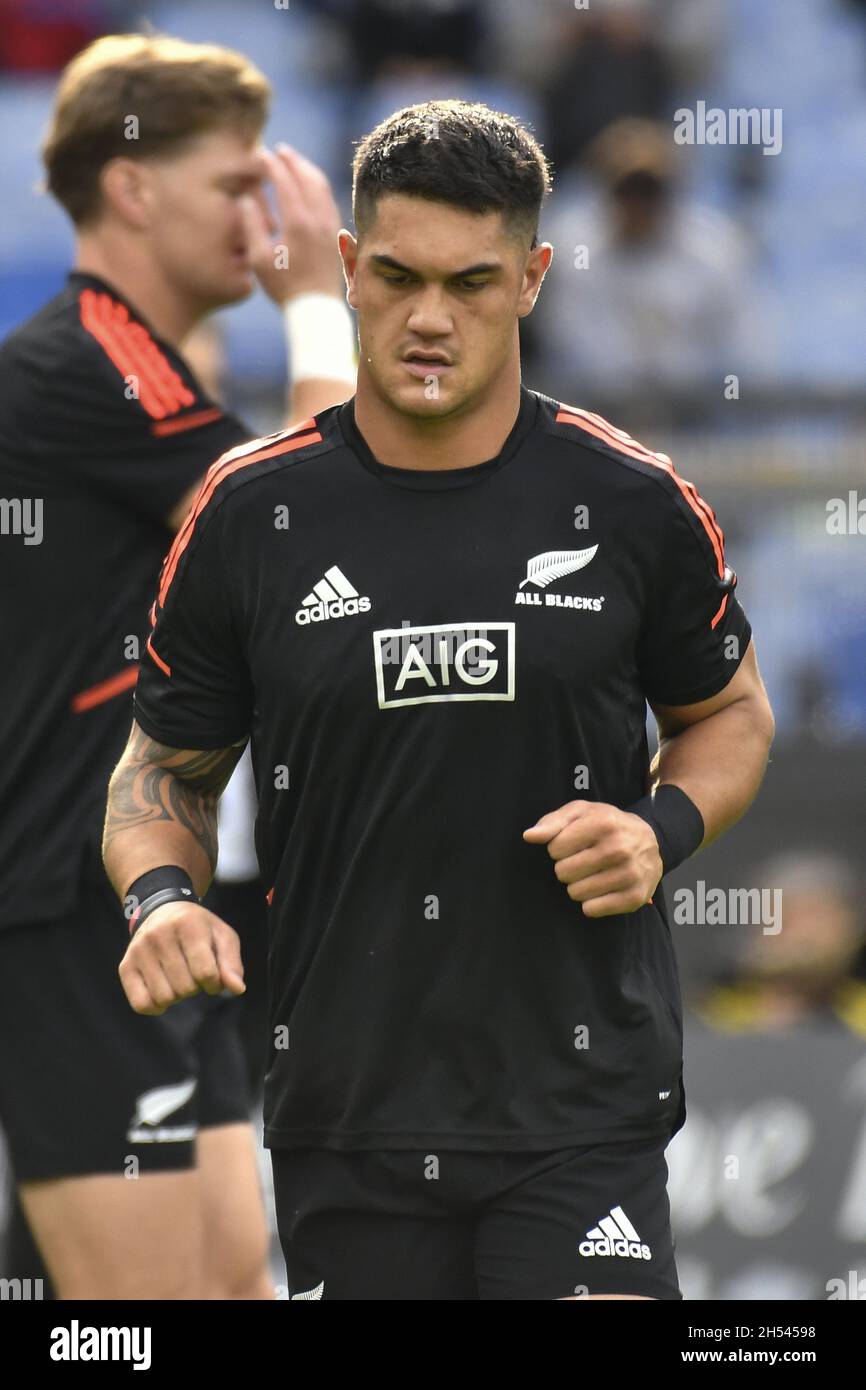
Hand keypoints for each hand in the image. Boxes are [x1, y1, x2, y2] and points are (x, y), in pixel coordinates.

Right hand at [119, 902, 244, 1015]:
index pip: (205, 972)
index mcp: (188, 924)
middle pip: (185, 987)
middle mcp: (159, 935)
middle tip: (193, 974)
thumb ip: (231, 963)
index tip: (213, 977)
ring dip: (177, 996)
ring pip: (164, 998)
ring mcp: (139, 950)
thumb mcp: (222, 936)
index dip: (215, 983)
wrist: (161, 910)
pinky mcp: (125, 965)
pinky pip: (141, 1004)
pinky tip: (163, 992)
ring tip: (179, 979)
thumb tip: (237, 989)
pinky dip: (155, 1006)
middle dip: (196, 988)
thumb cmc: (198, 927)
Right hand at [242, 143, 342, 305]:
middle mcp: (318, 218)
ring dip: (307, 170)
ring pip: (322, 186)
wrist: (316, 309)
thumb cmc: (284, 286)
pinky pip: (328, 199)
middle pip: (308, 177)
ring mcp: (331, 225)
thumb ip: (251, 225)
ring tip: (295, 162)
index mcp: (297, 222)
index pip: (284, 181)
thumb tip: (247, 199)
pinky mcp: (336, 234)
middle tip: (280, 149)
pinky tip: (309, 187)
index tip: (261, 153)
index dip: (272, 164)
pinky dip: (317, 185)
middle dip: (293, 160)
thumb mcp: (259, 259)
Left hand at [523, 800, 662, 917]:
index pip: (555, 848)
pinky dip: (590, 903)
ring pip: (576, 893)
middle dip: (567, 868)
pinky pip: (592, 910)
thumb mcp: (580, 812)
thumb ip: (552, 822)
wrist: (650, 841)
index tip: (573, 845)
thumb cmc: (606, 824)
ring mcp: (630, 874)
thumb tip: (529, 836)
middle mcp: (619, 849)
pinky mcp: (635, 897)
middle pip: (564, 872)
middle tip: (582, 861)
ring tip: (592, 873)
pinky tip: (601, 889)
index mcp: (603, 823)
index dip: (559, 848)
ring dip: (578, 886)